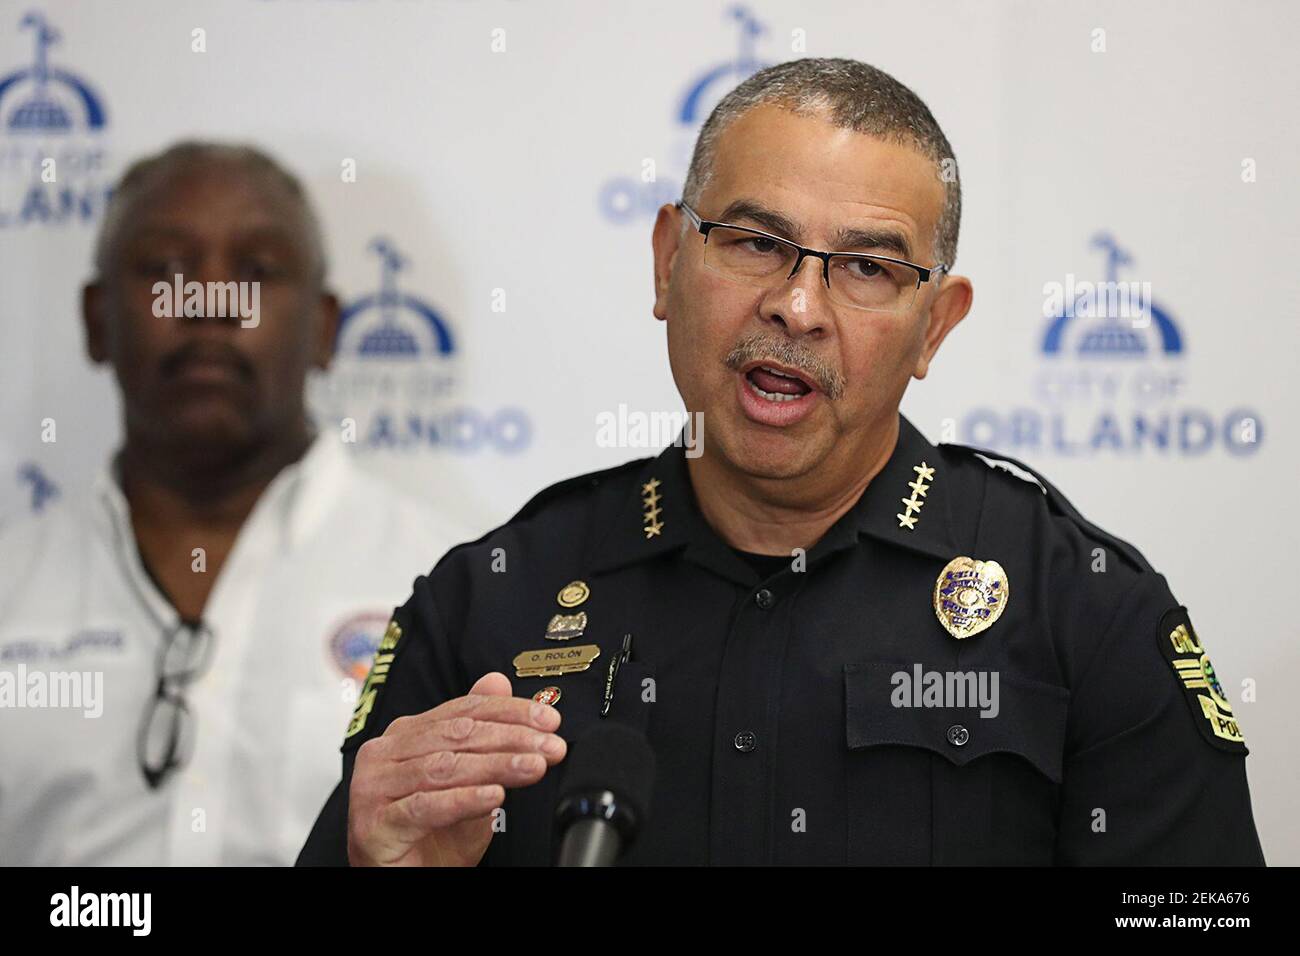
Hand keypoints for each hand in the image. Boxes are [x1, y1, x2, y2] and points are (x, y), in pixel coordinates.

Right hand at [346, 671, 565, 865]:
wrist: (406, 881)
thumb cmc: (432, 835)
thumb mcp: (469, 781)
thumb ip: (480, 733)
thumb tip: (498, 681)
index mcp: (406, 735)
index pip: (464, 710)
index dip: (510, 712)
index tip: (549, 720)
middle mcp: (385, 754)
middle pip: (456, 735)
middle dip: (512, 738)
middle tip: (550, 746)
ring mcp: (375, 788)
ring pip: (444, 767)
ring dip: (496, 766)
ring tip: (533, 767)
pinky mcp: (374, 824)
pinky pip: (425, 806)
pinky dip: (464, 800)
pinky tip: (494, 796)